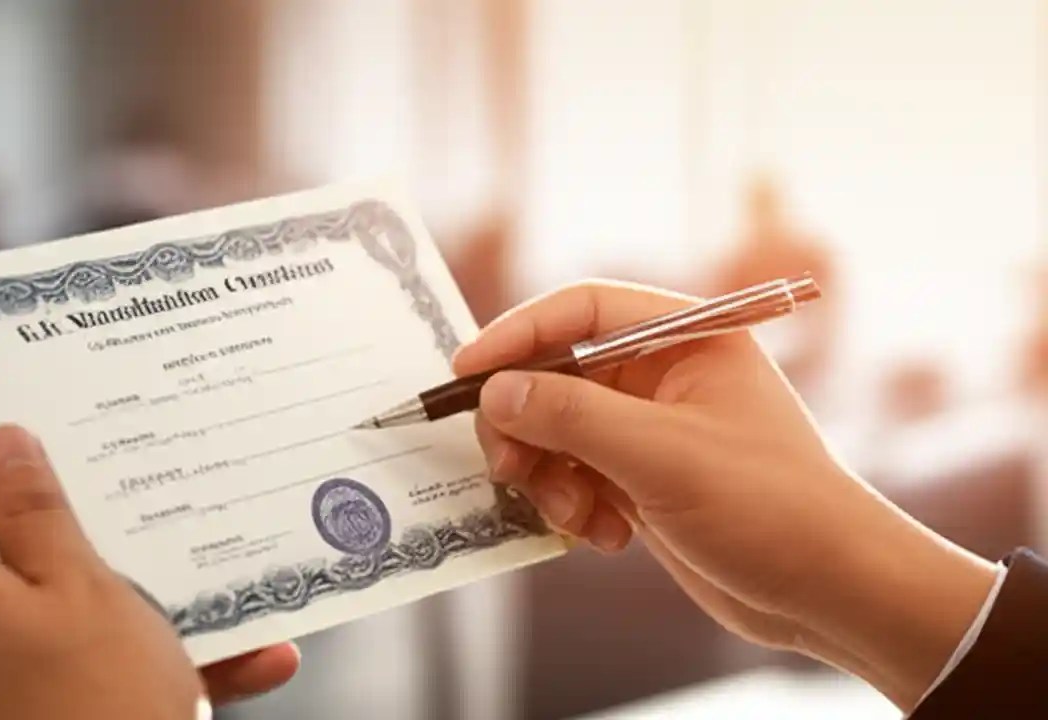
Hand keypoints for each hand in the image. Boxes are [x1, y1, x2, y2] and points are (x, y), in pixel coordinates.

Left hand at [0, 425, 298, 719]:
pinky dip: (155, 664)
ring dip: (147, 608)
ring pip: (65, 621)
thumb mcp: (83, 588)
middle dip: (91, 538)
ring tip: (222, 595)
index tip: (58, 442)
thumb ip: (36, 512)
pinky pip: (90, 674)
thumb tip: (0, 443)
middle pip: (10, 558)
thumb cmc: (103, 704)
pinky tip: (248, 659)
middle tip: (147, 512)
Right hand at [455, 281, 996, 710]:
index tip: (466, 370)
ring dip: (550, 474)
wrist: (828, 590)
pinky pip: (575, 474)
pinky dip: (573, 504)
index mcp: (684, 338)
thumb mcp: (662, 455)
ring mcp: (650, 428)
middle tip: (508, 467)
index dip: (517, 333)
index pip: (582, 310)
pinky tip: (606, 536)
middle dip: (527, 423)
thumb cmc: (770, 506)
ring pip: (557, 430)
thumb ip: (572, 416)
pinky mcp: (641, 478)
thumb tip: (496, 392)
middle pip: (556, 374)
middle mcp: (663, 375)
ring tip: (577, 515)